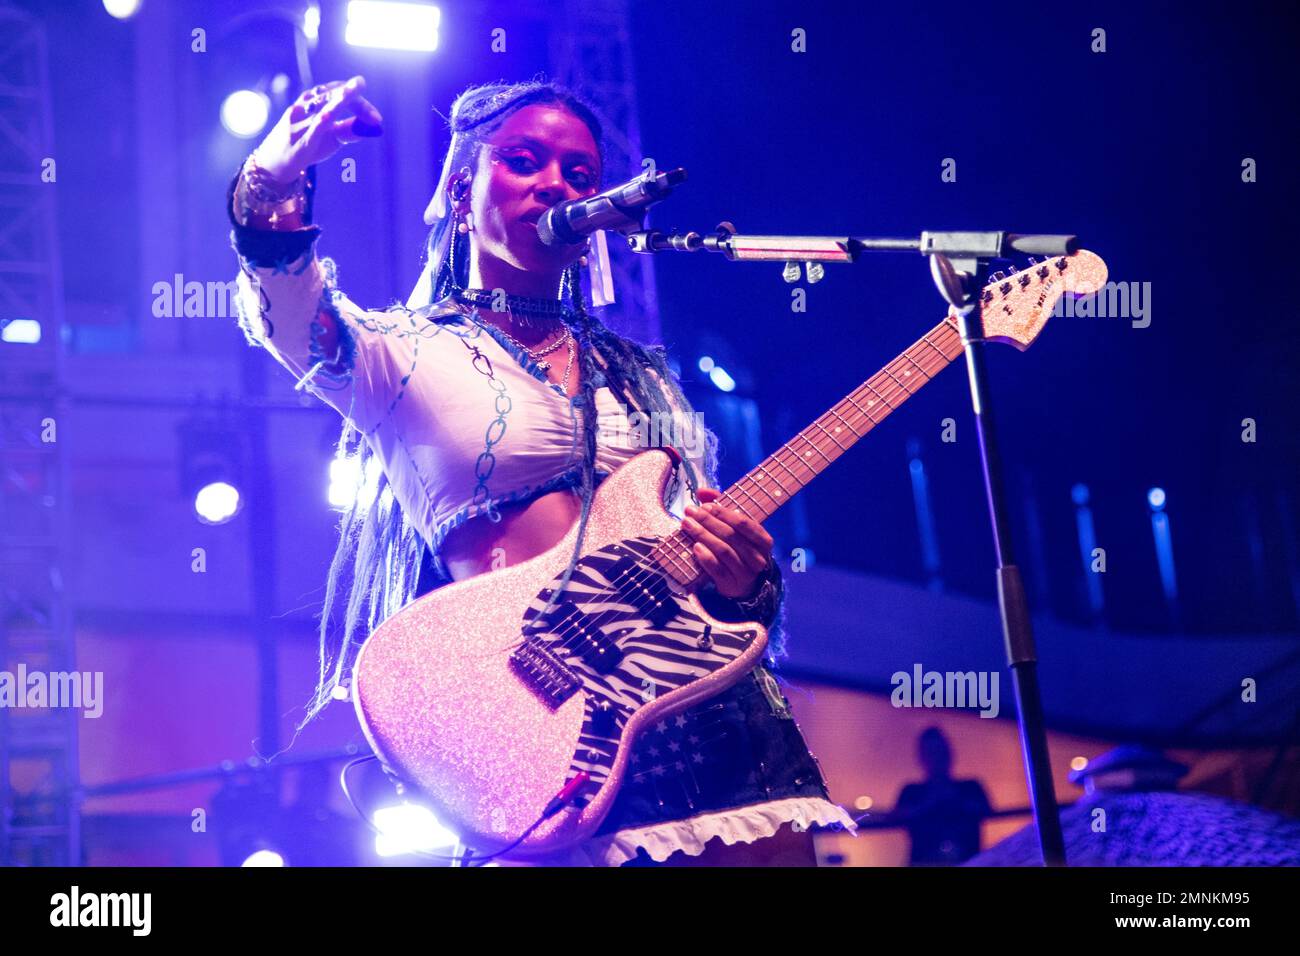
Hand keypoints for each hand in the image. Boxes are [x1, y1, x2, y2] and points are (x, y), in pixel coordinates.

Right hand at [252, 76, 383, 182]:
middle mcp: (305, 108)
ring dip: (339, 98)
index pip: (337, 91)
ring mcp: (300, 123)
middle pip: (331, 93)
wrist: (273, 165)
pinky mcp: (299, 142)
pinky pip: (311, 129)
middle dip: (355, 100)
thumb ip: (350, 130)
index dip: (359, 102)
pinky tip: (331, 115)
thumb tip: (374, 127)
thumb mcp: (331, 138)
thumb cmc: (304, 147)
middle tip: (375, 117)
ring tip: (355, 88)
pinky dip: (322, 121)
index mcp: (312, 102)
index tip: (377, 119)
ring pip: (320, 106)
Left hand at [682, 487, 773, 599]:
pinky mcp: (732, 585)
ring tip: (688, 524)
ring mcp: (746, 573)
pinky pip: (717, 570)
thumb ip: (721, 507)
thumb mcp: (736, 529)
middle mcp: (758, 557)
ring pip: (723, 551)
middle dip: (708, 521)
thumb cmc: (738, 549)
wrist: (744, 584)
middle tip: (690, 512)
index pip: (744, 523)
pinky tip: (695, 547)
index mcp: (763, 540)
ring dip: (703, 535)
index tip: (705, 506)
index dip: (724, 513)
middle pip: (731, 536)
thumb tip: (702, 491)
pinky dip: (706, 557)